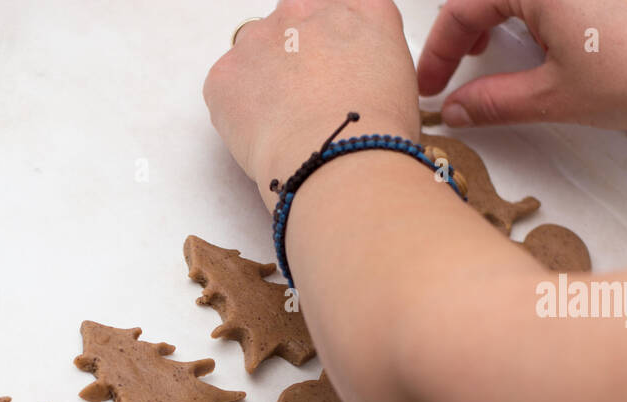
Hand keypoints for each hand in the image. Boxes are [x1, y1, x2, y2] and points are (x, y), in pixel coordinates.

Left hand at [203, 0, 420, 208]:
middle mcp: (308, 10)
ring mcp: (262, 36)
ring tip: (285, 127)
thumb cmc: (375, 135)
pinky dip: (238, 113)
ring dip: (264, 82)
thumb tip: (353, 83)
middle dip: (296, 61)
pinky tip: (263, 138)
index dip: (334, 49)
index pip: (341, 14)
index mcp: (361, 10)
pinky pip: (226, 88)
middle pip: (295, 27)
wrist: (336, 160)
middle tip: (307, 107)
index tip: (333, 76)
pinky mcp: (226, 72)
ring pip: (256, 54)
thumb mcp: (400, 85)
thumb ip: (371, 64)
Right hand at [417, 0, 626, 129]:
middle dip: (466, 29)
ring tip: (496, 51)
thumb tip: (461, 109)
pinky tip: (543, 38)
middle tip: (455, 68)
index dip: (439, 54)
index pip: (463, 9)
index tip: (432, 84)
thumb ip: (492, 102)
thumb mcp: (551, 96)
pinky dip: (536, 10)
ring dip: (500, 15)